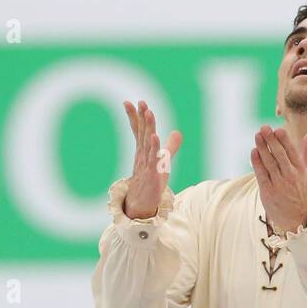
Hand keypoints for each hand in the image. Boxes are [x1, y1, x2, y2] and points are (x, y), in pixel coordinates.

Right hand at [122, 100, 182, 219]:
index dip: (135, 117)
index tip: (128, 102)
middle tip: (141, 102)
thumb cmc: (152, 183)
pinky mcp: (152, 174)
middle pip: (143, 133)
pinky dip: (154, 148)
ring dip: (148, 127)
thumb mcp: (163, 162)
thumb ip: (170, 146)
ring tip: (149, 112)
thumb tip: (177, 132)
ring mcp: (146, 164)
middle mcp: (143, 155)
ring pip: (147, 143)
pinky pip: (153, 159)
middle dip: (142, 117)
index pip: (139, 131)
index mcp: (144, 151)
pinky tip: (155, 136)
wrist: (142, 205)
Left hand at [251, 126, 306, 234]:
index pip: (291, 151)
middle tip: (263, 128)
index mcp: (300, 170)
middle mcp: (290, 176)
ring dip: (262, 147)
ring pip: (268, 162)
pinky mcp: (268, 191)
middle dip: (270, 140)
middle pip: (279, 155)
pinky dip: (257, 162)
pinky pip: (261, 174)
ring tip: (257, 135)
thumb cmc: (300, 190)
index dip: (284, 140)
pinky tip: (253, 151)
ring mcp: (279, 184)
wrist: (295, 216)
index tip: (277, 129)